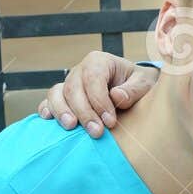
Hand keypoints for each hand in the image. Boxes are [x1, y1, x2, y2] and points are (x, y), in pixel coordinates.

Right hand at [38, 52, 158, 136]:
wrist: (133, 87)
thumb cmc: (139, 83)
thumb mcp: (145, 83)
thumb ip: (134, 89)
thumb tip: (116, 95)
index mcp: (99, 61)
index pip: (93, 79)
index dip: (99, 101)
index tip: (111, 121)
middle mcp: (80, 70)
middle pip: (73, 89)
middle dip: (84, 112)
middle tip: (97, 132)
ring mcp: (69, 83)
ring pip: (56, 94)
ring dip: (62, 111)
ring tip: (71, 127)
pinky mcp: (62, 96)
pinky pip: (49, 101)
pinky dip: (47, 109)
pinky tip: (49, 120)